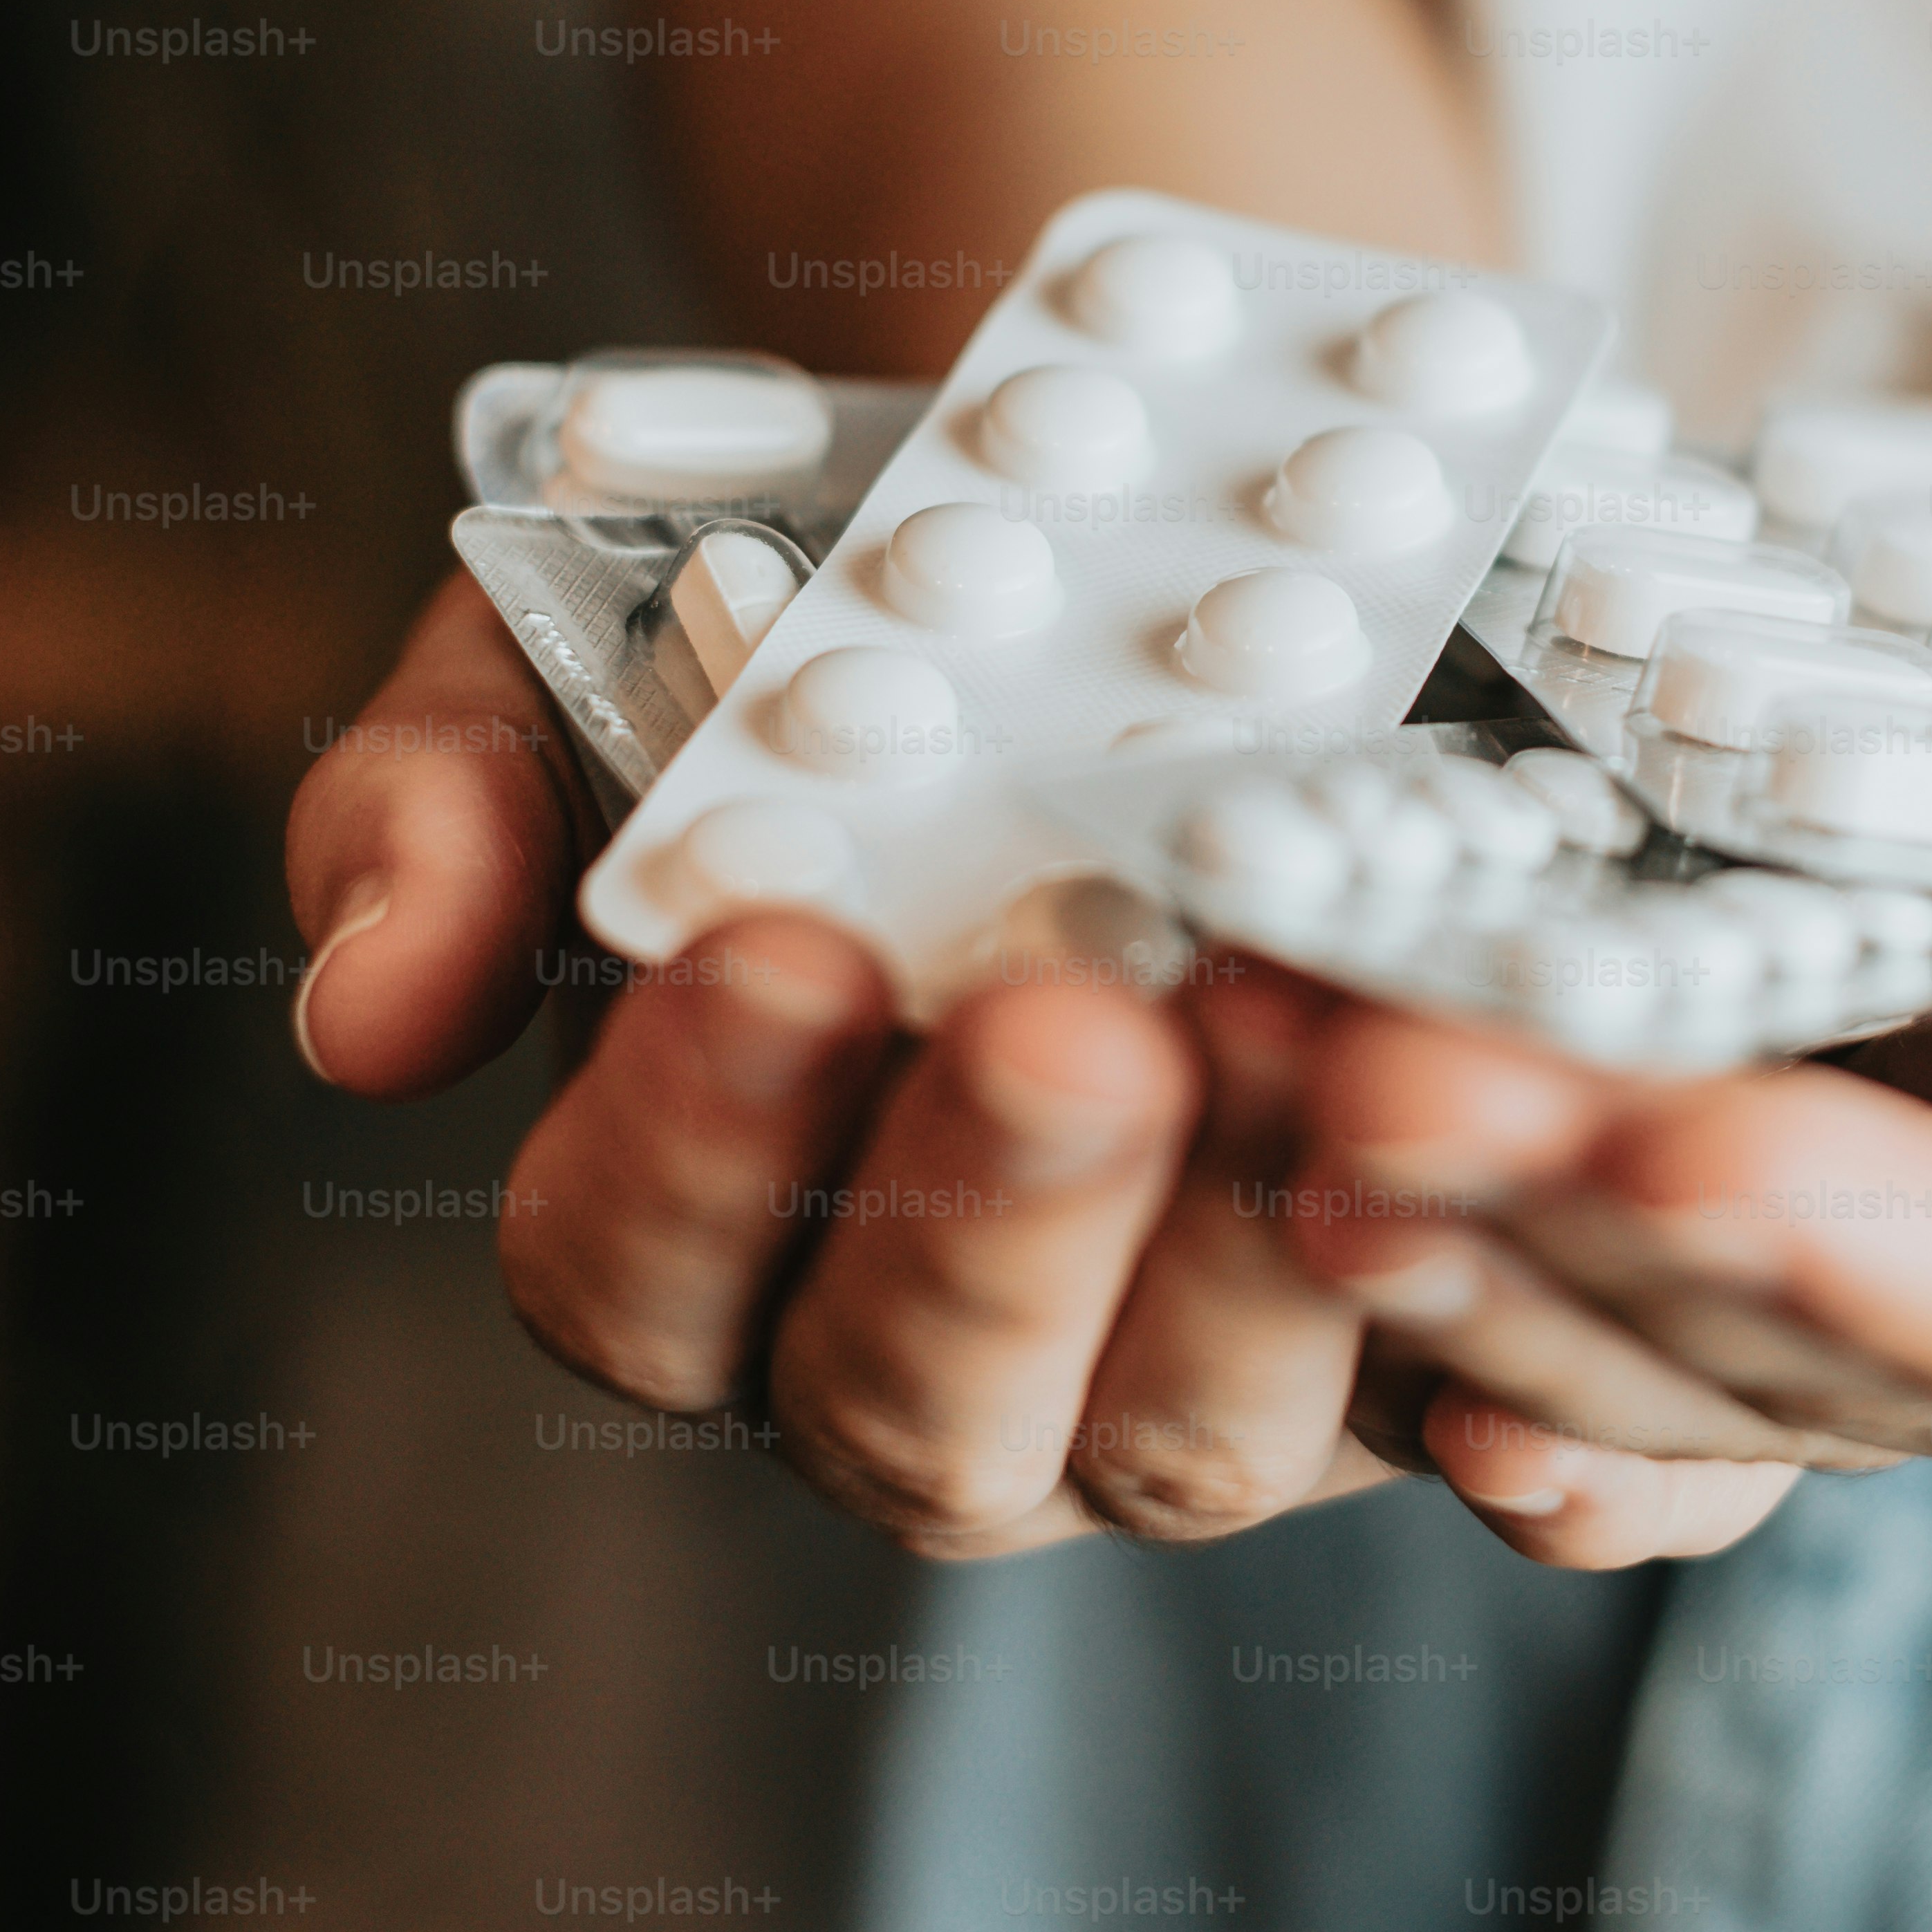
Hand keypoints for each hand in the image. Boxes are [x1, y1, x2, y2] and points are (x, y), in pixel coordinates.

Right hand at [283, 576, 1788, 1558]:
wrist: (1128, 468)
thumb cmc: (822, 580)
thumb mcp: (592, 625)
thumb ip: (458, 803)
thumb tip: (367, 1011)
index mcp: (718, 1212)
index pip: (643, 1271)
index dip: (690, 1140)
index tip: (765, 944)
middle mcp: (952, 1335)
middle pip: (929, 1412)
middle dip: (997, 1221)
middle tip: (1073, 1015)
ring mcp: (1211, 1363)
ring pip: (1209, 1436)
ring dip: (1266, 1263)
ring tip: (1314, 1040)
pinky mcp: (1453, 1335)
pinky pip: (1528, 1463)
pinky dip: (1564, 1449)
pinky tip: (1559, 1345)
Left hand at [1280, 399, 1931, 1484]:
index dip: (1881, 1248)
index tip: (1664, 1138)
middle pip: (1827, 1310)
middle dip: (1571, 1210)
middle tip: (1324, 1085)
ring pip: (1689, 1239)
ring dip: (1469, 1164)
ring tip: (1240, 1049)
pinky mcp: (1908, 1014)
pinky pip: (1668, 1098)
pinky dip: (1492, 1080)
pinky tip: (1294, 1024)